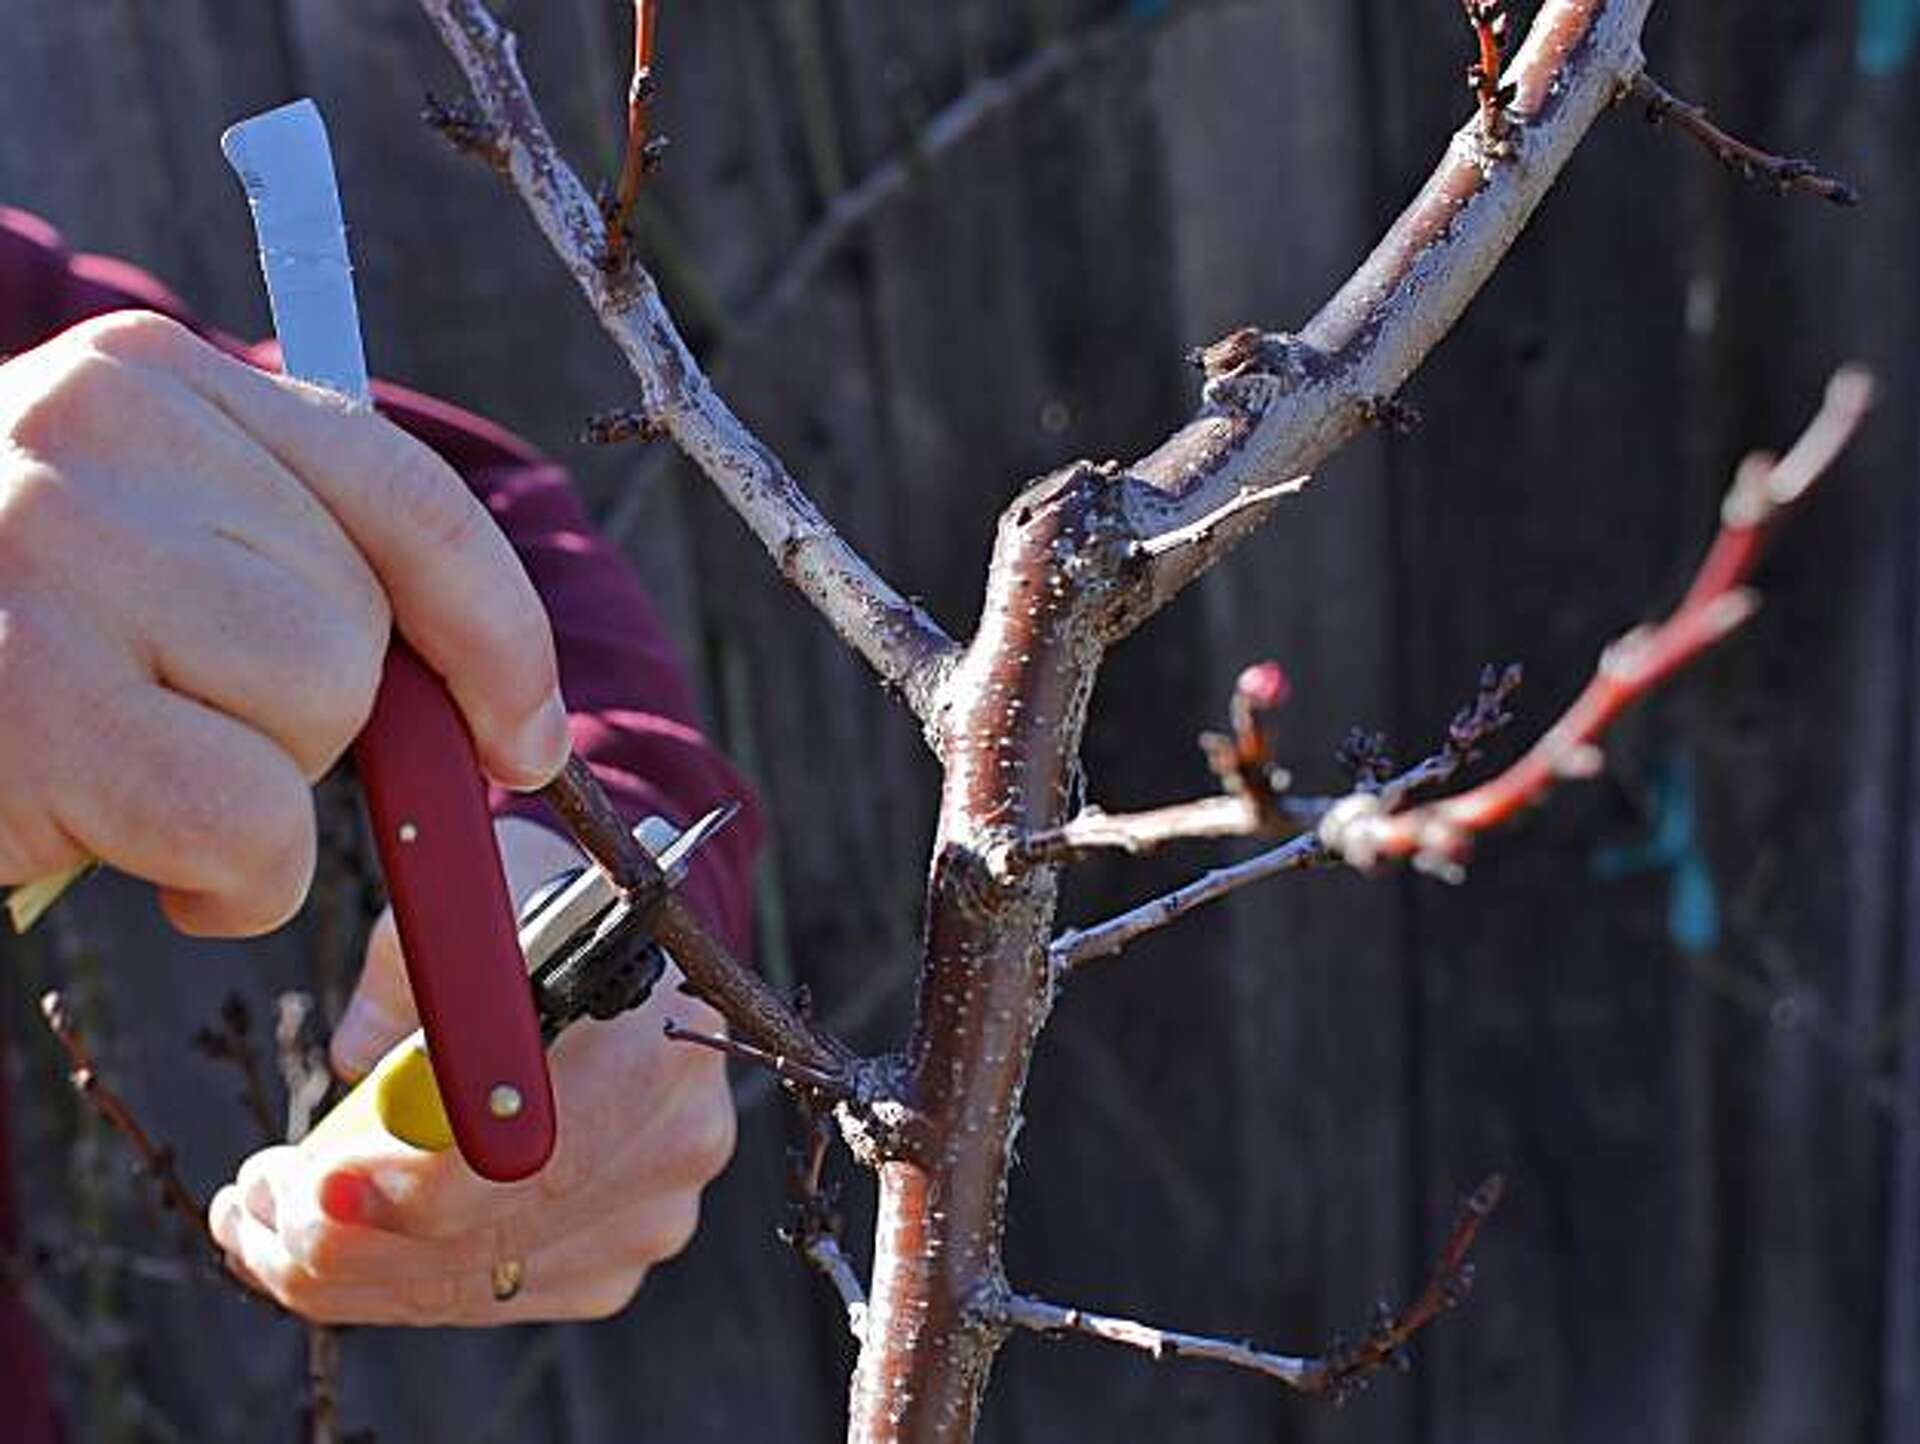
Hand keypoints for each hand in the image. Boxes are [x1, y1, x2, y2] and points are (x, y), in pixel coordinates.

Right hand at [0, 311, 568, 934]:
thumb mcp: (128, 551)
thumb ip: (280, 570)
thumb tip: (491, 710)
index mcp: (152, 378)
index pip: (406, 493)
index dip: (497, 630)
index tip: (526, 734)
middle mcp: (105, 429)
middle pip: (359, 624)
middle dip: (301, 724)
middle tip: (166, 732)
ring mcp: (60, 550)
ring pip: (320, 712)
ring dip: (252, 795)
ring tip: (124, 776)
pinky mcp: (31, 694)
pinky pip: (253, 826)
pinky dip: (226, 882)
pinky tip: (117, 846)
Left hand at [208, 819, 737, 1323]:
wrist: (616, 949)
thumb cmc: (535, 910)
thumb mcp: (474, 897)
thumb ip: (415, 967)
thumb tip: (354, 1054)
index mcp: (656, 1040)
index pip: (533, 1154)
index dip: (414, 1190)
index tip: (314, 1185)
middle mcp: (678, 1139)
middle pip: (494, 1238)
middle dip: (344, 1242)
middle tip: (249, 1211)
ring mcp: (656, 1212)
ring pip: (476, 1283)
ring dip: (351, 1272)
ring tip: (262, 1226)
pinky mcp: (619, 1258)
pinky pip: (490, 1296)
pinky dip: (398, 1285)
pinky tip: (330, 1248)